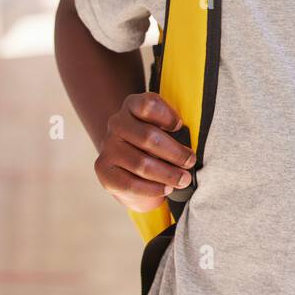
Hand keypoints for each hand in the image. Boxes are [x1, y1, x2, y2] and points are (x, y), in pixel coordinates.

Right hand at [94, 93, 195, 213]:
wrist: (130, 166)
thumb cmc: (155, 144)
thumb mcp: (164, 128)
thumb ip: (173, 129)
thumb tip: (188, 145)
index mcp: (132, 106)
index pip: (148, 105)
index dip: (167, 116)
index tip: (180, 126)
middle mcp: (117, 123)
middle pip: (148, 137)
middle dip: (175, 153)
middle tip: (190, 161)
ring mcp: (108, 146)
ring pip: (141, 163)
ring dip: (168, 174)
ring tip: (183, 179)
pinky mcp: (104, 170)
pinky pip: (131, 184)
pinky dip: (153, 188)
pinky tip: (166, 188)